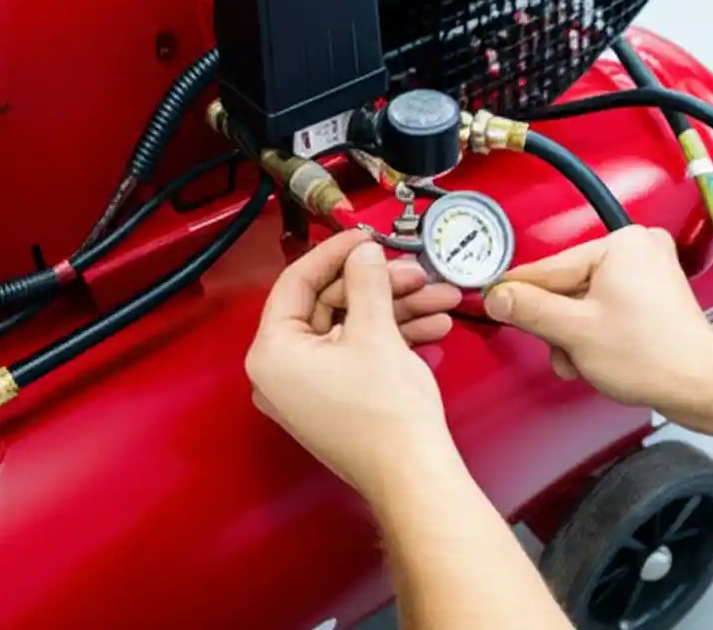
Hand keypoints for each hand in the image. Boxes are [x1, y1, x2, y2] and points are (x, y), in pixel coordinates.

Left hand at [246, 230, 463, 504]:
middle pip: (330, 305)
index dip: (335, 252)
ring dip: (397, 311)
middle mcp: (281, 374)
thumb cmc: (386, 416)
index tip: (364, 236)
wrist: (414, 476)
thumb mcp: (375, 330)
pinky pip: (359, 356)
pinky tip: (433, 328)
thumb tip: (363, 253)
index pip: (297, 282)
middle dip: (380, 287)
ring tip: (440, 299)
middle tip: (415, 271)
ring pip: (352, 330)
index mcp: (272, 353)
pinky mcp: (335, 402)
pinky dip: (393, 339)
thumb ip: (366, 281)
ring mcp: (308, 391)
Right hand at [483, 226, 712, 408]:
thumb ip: (530, 310)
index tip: (492, 301)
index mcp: (620, 244)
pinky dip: (594, 333)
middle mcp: (637, 249)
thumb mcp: (574, 331)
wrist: (700, 385)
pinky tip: (596, 357)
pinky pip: (605, 308)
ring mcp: (648, 272)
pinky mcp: (652, 295)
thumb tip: (500, 296)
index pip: (550, 268)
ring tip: (583, 360)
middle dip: (557, 325)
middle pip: (567, 286)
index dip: (518, 292)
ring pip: (584, 301)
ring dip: (574, 335)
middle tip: (558, 349)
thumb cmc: (653, 355)